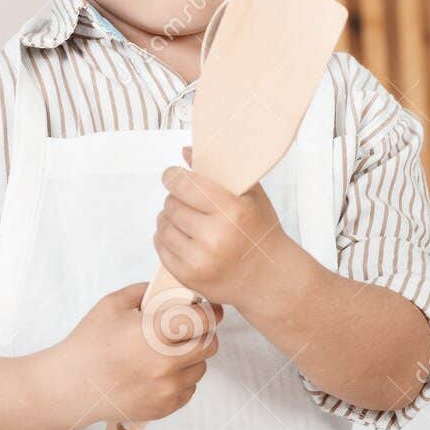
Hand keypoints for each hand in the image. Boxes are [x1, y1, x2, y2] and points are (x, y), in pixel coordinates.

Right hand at [52, 280, 222, 427]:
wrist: (71, 386)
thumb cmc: (88, 345)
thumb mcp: (113, 304)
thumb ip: (145, 291)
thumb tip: (170, 290)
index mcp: (155, 332)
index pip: (203, 320)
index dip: (209, 311)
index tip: (208, 309)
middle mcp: (165, 362)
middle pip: (209, 345)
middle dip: (201, 334)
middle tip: (186, 330)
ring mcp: (166, 388)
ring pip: (200, 368)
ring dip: (190, 358)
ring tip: (165, 353)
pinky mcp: (164, 406)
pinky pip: (188, 389)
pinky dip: (180, 379)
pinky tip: (158, 371)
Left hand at [154, 148, 290, 310]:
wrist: (268, 277)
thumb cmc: (261, 233)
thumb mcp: (250, 196)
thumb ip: (219, 171)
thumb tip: (186, 152)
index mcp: (232, 211)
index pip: (184, 184)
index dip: (173, 176)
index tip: (173, 175)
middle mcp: (214, 237)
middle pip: (171, 204)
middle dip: (175, 198)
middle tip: (187, 201)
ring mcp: (199, 260)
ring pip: (163, 225)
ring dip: (169, 218)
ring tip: (185, 219)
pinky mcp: (187, 276)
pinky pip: (161, 247)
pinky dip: (166, 238)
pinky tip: (182, 237)